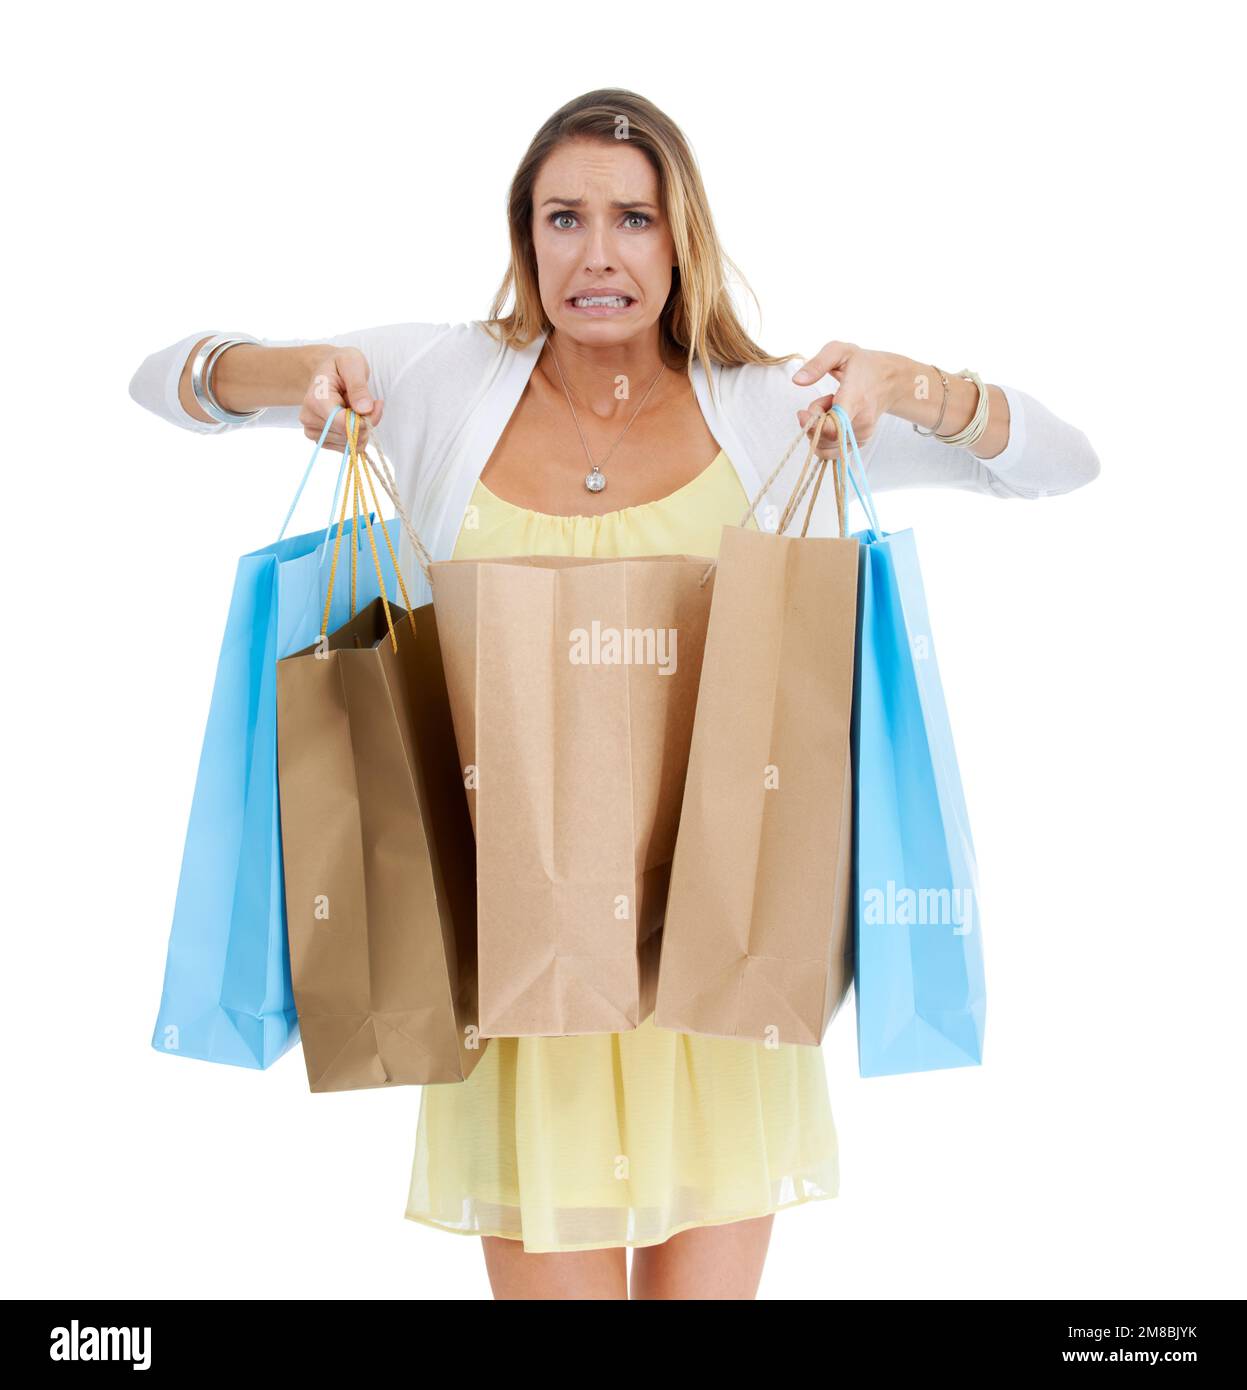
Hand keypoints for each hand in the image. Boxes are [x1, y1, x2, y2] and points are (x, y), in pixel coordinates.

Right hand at [299, 347, 383, 451]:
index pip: (343, 425)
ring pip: (350, 445)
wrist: (326, 371)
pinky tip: (352, 417)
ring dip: (361, 428)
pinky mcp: (321, 440)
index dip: (366, 420)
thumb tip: (365, 409)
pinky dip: (356, 435)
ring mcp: (313, 431)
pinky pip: (348, 448)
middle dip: (366, 422)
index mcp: (315, 400)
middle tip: (367, 402)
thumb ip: (359, 386)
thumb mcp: (352, 364)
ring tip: (355, 406)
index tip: (377, 404)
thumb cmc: (340, 364)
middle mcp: (309, 418)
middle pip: (349, 436)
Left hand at [791, 341, 901, 457]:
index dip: (812, 424)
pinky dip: (826, 437)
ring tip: (832, 408)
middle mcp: (861, 423)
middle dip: (813, 421)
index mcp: (855, 400)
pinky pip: (831, 451)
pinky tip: (835, 419)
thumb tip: (797, 380)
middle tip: (825, 400)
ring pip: (825, 446)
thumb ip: (817, 364)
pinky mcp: (859, 443)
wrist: (890, 380)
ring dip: (819, 430)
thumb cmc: (863, 364)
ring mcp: (861, 435)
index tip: (802, 412)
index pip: (832, 428)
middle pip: (823, 437)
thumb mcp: (839, 351)